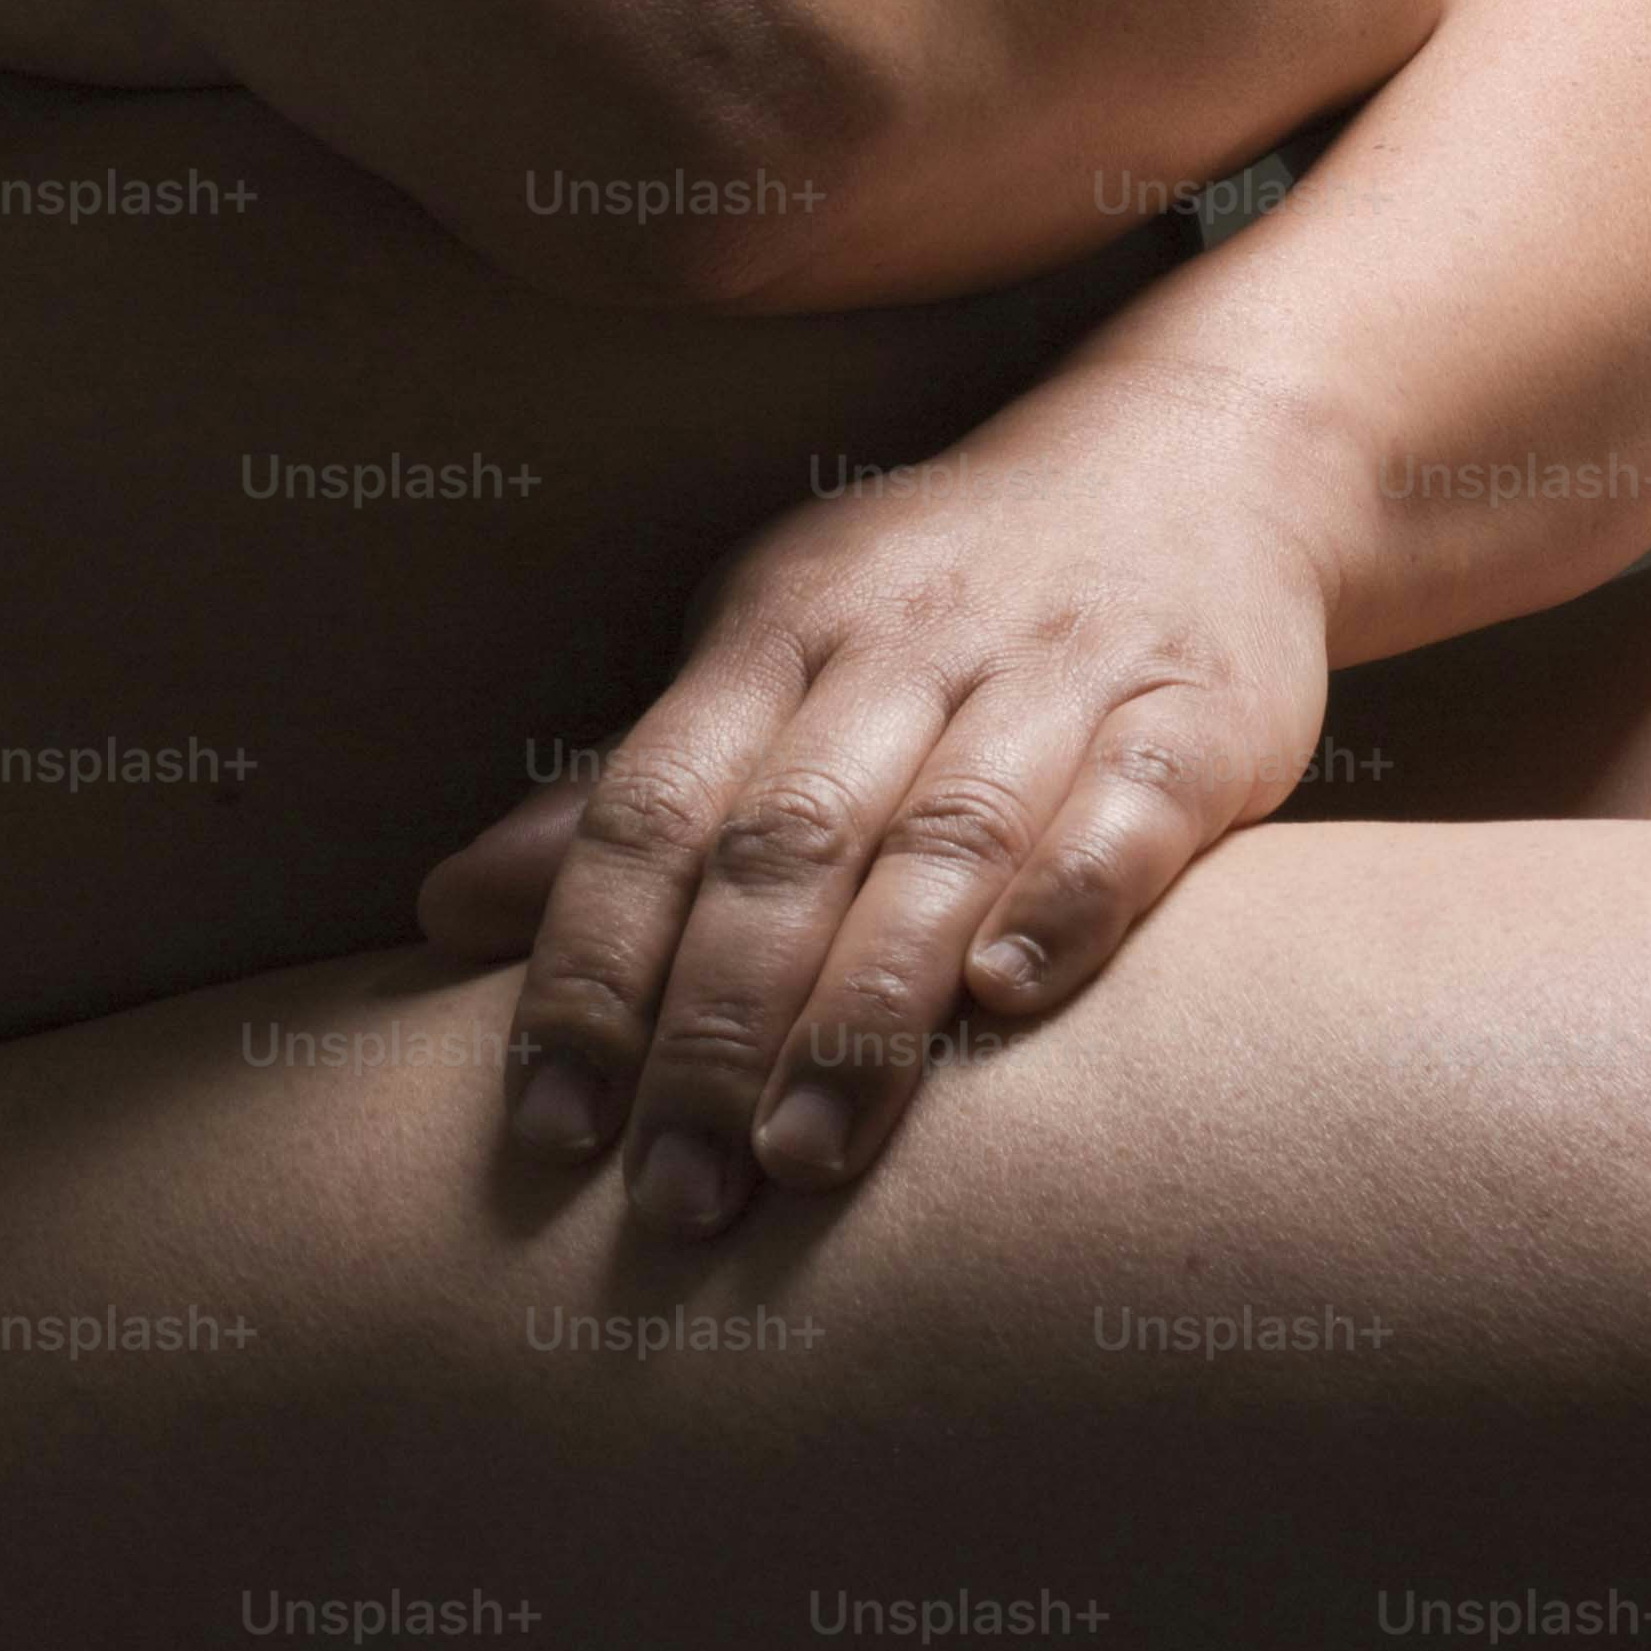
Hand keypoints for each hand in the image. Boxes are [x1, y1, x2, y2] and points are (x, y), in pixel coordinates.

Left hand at [423, 365, 1349, 1226]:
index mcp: (781, 627)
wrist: (1203, 452)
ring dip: (865, 1005)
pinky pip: (1128, 806)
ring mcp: (1060, 670)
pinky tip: (1007, 995)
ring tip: (802, 1156)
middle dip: (714, 1028)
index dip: (591, 968)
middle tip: (671, 1197)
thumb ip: (638, 790)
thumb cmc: (949, 589)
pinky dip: (1064, 896)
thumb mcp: (776, 646)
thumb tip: (447, 912)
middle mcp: (909, 642)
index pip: (656, 808)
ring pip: (944, 839)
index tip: (548, 1127)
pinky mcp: (1202, 711)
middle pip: (787, 842)